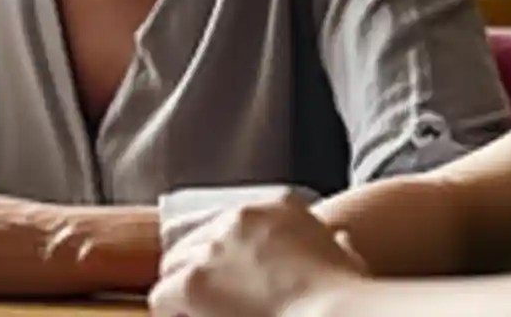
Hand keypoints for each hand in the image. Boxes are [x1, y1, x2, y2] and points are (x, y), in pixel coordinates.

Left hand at [150, 195, 367, 316]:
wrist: (334, 316)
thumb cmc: (349, 299)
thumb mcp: (348, 259)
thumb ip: (334, 245)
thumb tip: (341, 241)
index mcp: (281, 205)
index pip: (231, 221)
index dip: (225, 253)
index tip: (232, 279)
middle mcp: (241, 217)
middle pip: (195, 239)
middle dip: (199, 270)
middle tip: (214, 303)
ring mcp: (214, 247)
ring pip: (174, 266)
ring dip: (184, 292)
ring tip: (206, 315)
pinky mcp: (193, 281)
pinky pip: (162, 296)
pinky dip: (174, 313)